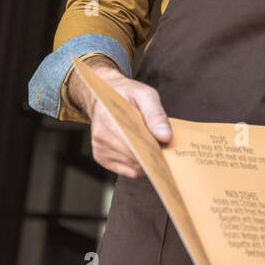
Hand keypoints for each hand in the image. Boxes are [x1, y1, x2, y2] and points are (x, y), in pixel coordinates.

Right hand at [81, 62, 171, 176]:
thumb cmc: (127, 95)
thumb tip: (165, 137)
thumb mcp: (145, 95)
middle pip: (135, 159)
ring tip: (148, 143)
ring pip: (133, 167)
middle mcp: (100, 136)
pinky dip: (137, 163)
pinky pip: (127, 170)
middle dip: (152, 154)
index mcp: (109, 117)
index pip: (135, 144)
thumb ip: (156, 115)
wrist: (105, 95)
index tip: (165, 146)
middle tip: (160, 143)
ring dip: (145, 159)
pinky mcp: (101, 157)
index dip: (154, 148)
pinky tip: (138, 149)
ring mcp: (99, 149)